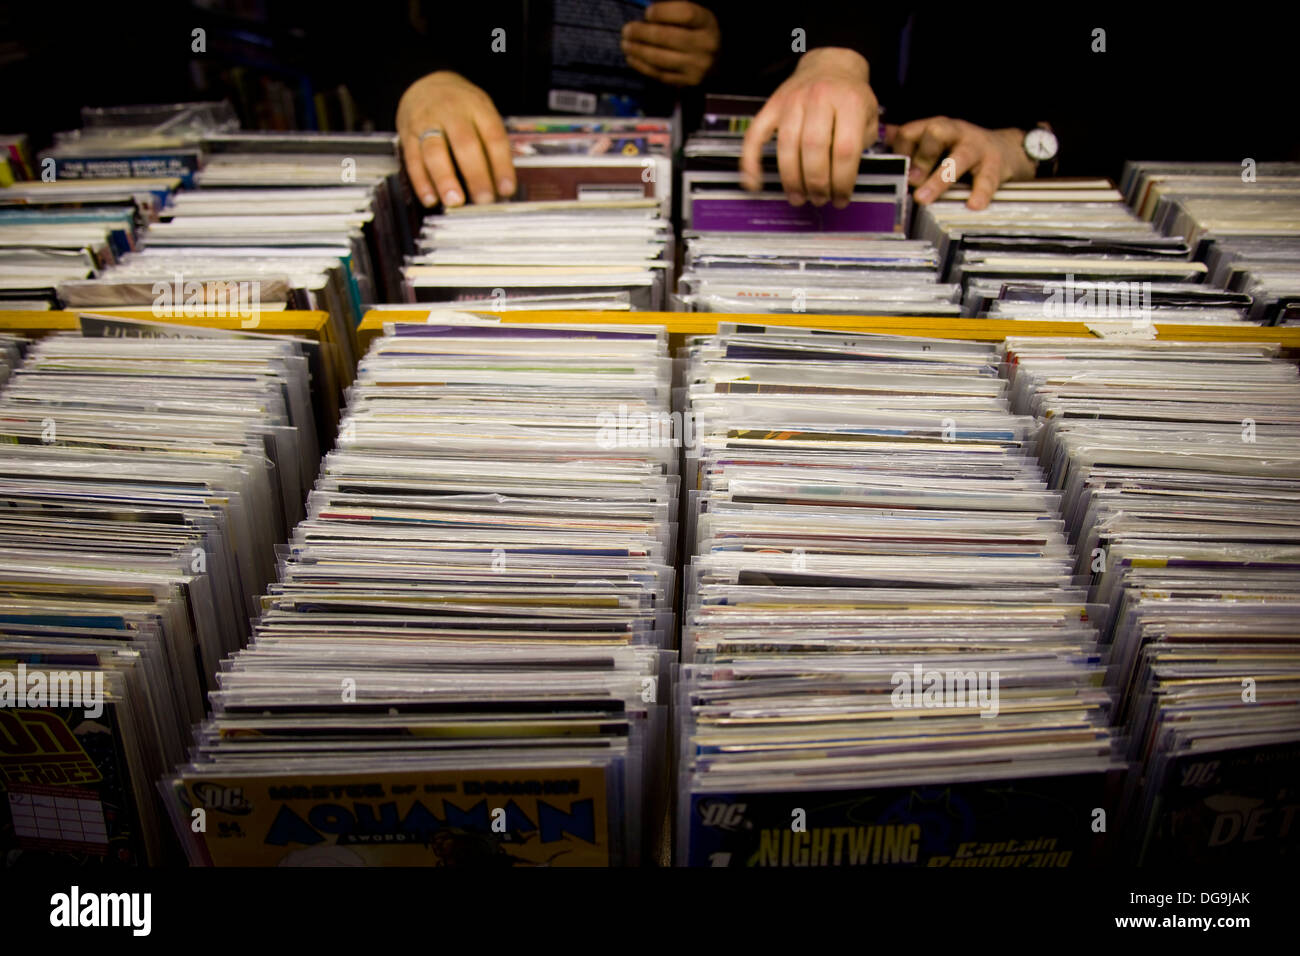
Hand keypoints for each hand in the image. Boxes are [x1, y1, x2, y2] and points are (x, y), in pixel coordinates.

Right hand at [396, 71, 514, 207]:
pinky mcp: (408, 134)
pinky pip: (413, 160)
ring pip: (435, 152)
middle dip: (475, 175)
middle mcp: (452, 112)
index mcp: (477, 107)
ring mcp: (427, 122)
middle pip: (465, 144)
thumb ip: (489, 145)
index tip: (507, 189)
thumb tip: (500, 187)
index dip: (501, 165)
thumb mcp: (482, 113)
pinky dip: (421, 182)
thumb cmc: (461, 107)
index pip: (493, 137)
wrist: (424, 82)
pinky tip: (430, 199)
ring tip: (455, 201)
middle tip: (483, 199)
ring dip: (445, 180)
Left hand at [621, 2, 718, 86]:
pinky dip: (642, 66)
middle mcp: (706, 45)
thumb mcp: (691, 16)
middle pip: (669, 37)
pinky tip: (632, 58)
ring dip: (638, 51)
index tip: (647, 13)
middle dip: (643, 33)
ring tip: (625, 44)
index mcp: (707, 22)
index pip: (685, 14)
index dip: (663, 12)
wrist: (713, 59)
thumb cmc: (694, 31)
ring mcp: (697, 66)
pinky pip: (660, 74)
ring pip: (661, 58)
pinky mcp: (688, 82)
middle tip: (627, 30)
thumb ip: (671, 13)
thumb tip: (645, 15)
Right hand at [739, 47, 879, 208]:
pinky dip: (751, 162)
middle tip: (820, 200)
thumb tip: (843, 182)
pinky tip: (754, 184)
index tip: (841, 199)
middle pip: (814, 149)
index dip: (842, 181)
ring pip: (787, 147)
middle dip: (816, 183)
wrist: (830, 64)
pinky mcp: (771, 106)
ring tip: (799, 198)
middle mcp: (818, 98)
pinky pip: (754, 136)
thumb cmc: (850, 97)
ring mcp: (791, 101)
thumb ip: (861, 145)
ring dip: (791, 180)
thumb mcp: (870, 116)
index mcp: (849, 101)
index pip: (845, 150)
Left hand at [886, 117, 1034, 209]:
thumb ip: (910, 143)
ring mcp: (976, 148)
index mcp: (936, 128)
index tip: (892, 169)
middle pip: (936, 133)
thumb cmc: (961, 149)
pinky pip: (988, 179)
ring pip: (959, 157)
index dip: (900, 149)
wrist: (1006, 150)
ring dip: (939, 179)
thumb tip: (879, 139)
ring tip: (924, 198)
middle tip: (909, 181)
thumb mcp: (936, 142)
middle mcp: (956, 133)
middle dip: (921, 156)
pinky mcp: (995, 166)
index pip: (911, 131)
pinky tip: (972, 205)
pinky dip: (981, 193)